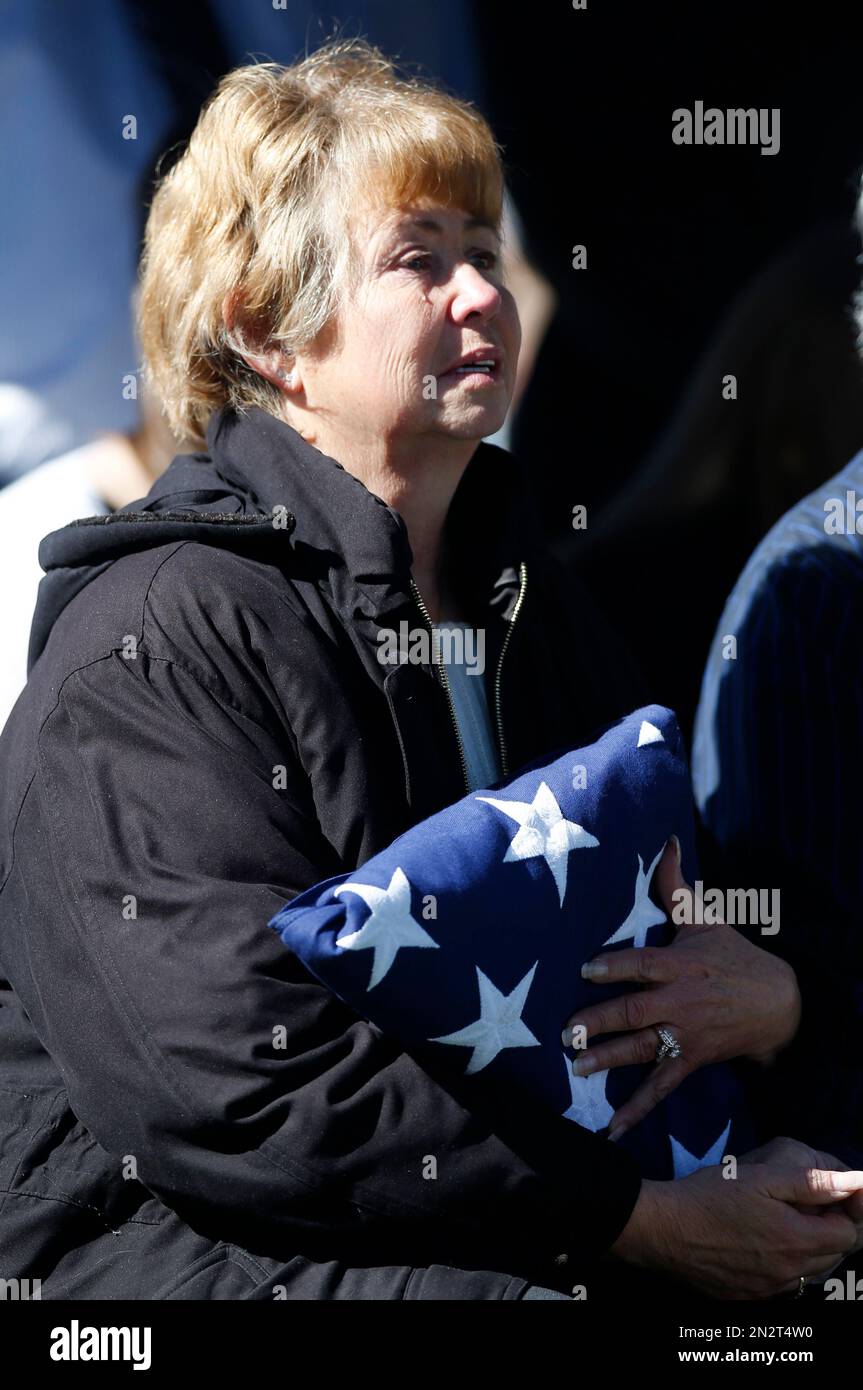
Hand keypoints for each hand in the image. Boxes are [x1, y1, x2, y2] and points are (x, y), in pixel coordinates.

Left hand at [562, 838, 800, 1139]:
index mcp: (680, 965)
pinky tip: (611, 1128)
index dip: (616, 966)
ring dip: (609, 1060)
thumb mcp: (705, 920)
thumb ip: (675, 886)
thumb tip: (666, 840)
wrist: (779, 1003)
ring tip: (577, 1068)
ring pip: (643, 1050)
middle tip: (567, 1031)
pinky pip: (660, 1088)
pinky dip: (637, 1110)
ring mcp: (684, 1036)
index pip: (643, 965)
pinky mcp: (690, 1061)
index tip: (586, 968)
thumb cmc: (732, 957)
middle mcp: (680, 1002)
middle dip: (600, 1022)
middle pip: (636, 1012)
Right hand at [608, 1160, 862, 1298]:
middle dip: (828, 1230)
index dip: (843, 1211)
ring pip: (807, 1273)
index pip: (847, 1234)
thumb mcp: (762, 1177)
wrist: (663, 1228)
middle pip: (831, 1256)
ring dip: (807, 1250)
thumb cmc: (711, 1195)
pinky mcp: (746, 1296)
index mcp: (796, 1240)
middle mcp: (788, 1272)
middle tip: (805, 1204)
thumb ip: (811, 1182)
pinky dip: (783, 1265)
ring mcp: (767, 1288)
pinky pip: (781, 1285)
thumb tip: (853, 1182)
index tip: (827, 1194)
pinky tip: (760, 1243)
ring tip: (783, 1221)